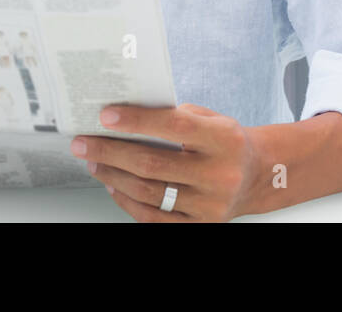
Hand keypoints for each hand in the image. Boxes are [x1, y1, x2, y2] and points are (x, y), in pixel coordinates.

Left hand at [71, 103, 262, 221]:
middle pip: (152, 164)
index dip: (136, 121)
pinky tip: (114, 186)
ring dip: (113, 176)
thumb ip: (174, 116)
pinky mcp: (202, 225)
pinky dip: (128, 202)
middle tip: (84, 143)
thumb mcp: (210, 119)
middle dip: (110, 152)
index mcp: (223, 139)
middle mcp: (219, 174)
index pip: (173, 126)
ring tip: (95, 163)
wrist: (257, 176)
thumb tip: (124, 117)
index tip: (106, 116)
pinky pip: (155, 218)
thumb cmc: (225, 142)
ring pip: (149, 192)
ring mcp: (210, 204)